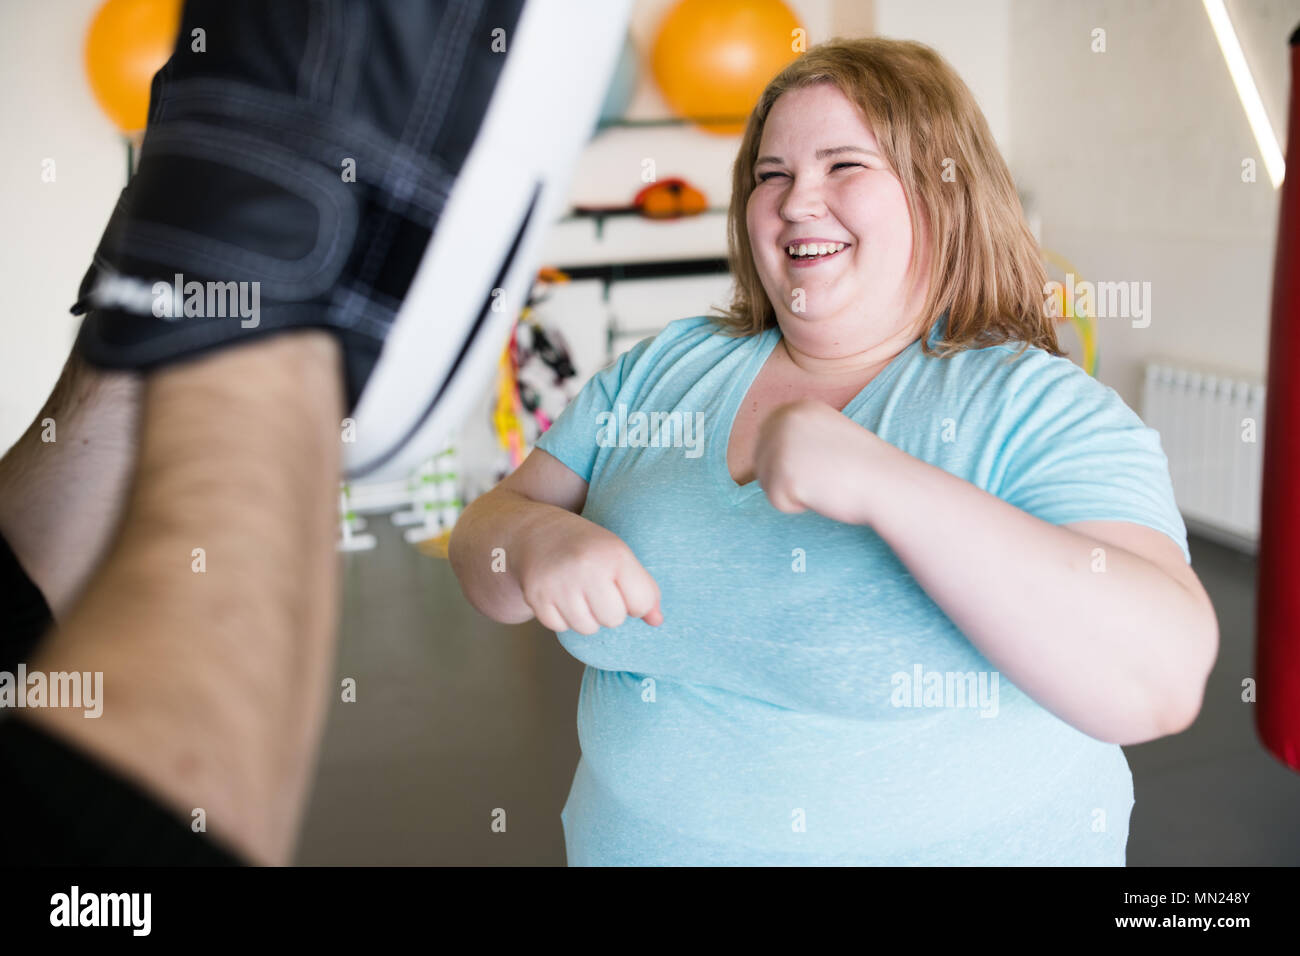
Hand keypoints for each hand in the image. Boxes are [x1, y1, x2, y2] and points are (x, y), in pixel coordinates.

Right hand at [515, 512, 662, 634]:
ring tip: (579, 592)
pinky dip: (562, 617)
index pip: (641, 603)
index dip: (637, 602)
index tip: (624, 589)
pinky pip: (561, 628)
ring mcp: (558, 583)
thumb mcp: (620, 555)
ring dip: (586, 617)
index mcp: (614, 554)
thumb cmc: (587, 547)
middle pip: (614, 619)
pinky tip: (559, 595)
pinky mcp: (536, 597)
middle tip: (597, 589)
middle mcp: (586, 567)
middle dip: (609, 610)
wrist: (537, 532)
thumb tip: (657, 622)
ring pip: (588, 628)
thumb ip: (644, 588)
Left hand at [752, 398, 882, 524]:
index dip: (790, 460)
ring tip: (825, 482)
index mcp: (798, 407)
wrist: (888, 482)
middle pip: (762, 461)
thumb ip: (798, 436)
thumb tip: (763, 453)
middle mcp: (784, 421)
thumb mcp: (828, 433)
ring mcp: (781, 446)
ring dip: (793, 490)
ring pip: (767, 482)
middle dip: (788, 476)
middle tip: (824, 476)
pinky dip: (797, 506)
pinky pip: (777, 502)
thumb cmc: (864, 465)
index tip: (820, 464)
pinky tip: (823, 494)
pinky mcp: (782, 476)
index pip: (767, 440)